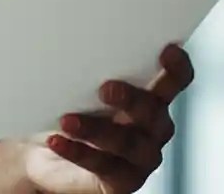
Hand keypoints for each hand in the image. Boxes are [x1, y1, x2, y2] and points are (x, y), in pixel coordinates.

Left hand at [24, 44, 194, 193]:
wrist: (47, 154)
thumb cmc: (70, 109)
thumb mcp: (79, 86)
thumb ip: (87, 70)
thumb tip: (67, 44)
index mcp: (152, 97)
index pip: (175, 80)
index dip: (176, 67)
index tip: (167, 50)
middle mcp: (154, 127)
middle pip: (154, 111)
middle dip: (132, 99)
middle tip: (106, 88)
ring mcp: (141, 156)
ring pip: (128, 143)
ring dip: (97, 130)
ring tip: (67, 120)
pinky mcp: (122, 180)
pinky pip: (104, 167)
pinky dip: (78, 152)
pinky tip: (57, 141)